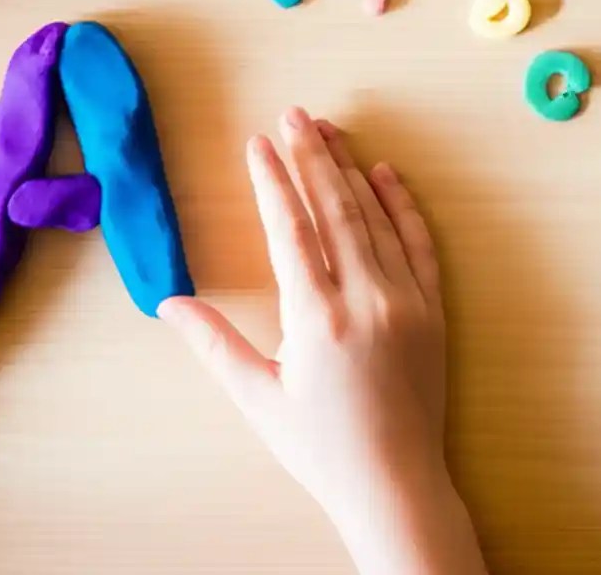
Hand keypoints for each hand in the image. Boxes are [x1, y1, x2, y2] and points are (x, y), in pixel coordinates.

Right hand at [160, 108, 484, 574]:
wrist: (395, 486)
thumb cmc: (320, 447)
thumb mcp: (257, 398)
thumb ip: (214, 344)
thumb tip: (167, 304)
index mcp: (316, 316)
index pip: (290, 229)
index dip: (272, 182)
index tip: (258, 143)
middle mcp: (365, 298)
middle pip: (335, 209)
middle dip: (311, 156)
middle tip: (294, 114)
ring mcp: (405, 302)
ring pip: (376, 219)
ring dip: (350, 170)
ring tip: (328, 130)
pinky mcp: (433, 313)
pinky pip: (420, 246)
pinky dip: (403, 207)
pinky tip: (386, 175)